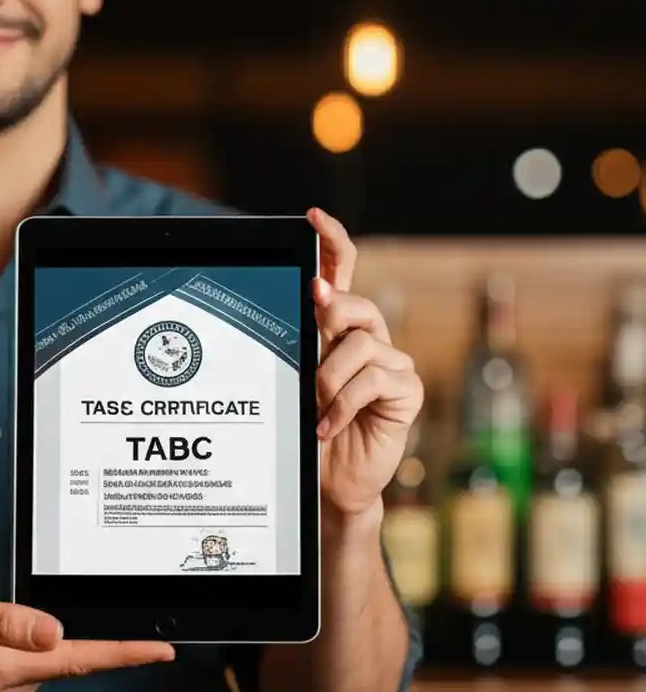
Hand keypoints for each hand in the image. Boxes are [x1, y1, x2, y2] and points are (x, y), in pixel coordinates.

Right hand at [0, 582, 173, 690]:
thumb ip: (4, 621)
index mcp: (0, 669)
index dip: (123, 655)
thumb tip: (54, 632)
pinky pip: (33, 661)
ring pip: (52, 659)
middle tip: (118, 632)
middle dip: (98, 645)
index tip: (162, 650)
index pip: (76, 659)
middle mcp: (8, 686)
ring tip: (7, 619)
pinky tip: (7, 632)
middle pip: (71, 660)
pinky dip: (36, 646)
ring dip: (58, 644)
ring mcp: (4, 688)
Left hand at [307, 208, 424, 522]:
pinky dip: (344, 403)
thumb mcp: (292, 382)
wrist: (328, 480)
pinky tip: (329, 424)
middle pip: (356, 304)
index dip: (333, 243)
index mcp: (337, 329)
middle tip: (314, 325)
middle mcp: (367, 340)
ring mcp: (391, 364)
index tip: (313, 217)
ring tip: (316, 406)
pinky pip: (375, 379)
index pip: (343, 274)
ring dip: (329, 378)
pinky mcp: (406, 391)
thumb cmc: (305, 430)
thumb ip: (300, 342)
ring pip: (362, 344)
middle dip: (332, 309)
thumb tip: (305, 301)